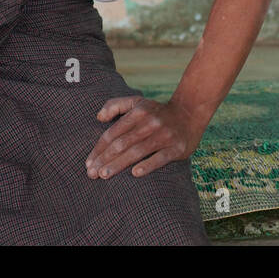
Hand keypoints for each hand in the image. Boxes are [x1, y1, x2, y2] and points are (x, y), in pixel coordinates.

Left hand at [85, 97, 204, 178]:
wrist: (190, 113)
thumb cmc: (156, 112)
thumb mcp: (137, 102)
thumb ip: (115, 105)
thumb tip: (99, 118)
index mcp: (138, 112)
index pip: (113, 133)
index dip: (99, 148)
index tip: (88, 163)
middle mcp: (150, 122)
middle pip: (122, 143)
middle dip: (104, 159)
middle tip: (91, 174)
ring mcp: (164, 135)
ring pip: (137, 151)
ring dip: (119, 164)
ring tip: (104, 175)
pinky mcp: (177, 147)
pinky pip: (161, 158)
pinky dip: (148, 165)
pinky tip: (135, 174)